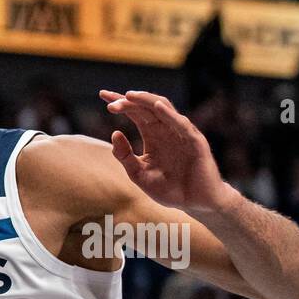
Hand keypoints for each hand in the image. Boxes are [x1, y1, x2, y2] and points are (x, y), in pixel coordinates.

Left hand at [99, 90, 234, 214]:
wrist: (194, 203)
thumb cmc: (169, 188)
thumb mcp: (139, 174)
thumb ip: (125, 156)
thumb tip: (114, 133)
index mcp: (153, 135)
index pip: (136, 113)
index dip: (121, 103)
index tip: (103, 95)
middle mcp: (167, 130)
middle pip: (146, 108)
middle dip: (129, 102)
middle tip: (110, 102)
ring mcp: (181, 133)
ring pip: (164, 109)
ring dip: (146, 101)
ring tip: (130, 95)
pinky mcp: (195, 141)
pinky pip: (181, 124)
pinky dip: (169, 114)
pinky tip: (156, 106)